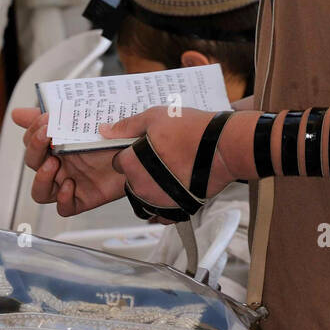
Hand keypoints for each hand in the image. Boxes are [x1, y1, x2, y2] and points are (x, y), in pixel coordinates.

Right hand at [12, 107, 125, 216]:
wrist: (144, 153)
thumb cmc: (117, 137)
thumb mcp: (88, 120)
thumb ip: (55, 115)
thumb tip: (19, 113)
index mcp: (59, 145)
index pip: (31, 141)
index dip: (32, 132)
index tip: (44, 120)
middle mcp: (61, 164)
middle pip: (32, 162)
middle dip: (35, 148)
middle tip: (48, 135)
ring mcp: (70, 182)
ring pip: (40, 191)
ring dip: (41, 178)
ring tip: (53, 164)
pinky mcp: (83, 199)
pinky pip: (63, 208)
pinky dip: (62, 199)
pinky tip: (70, 185)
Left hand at [102, 106, 239, 222]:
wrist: (224, 148)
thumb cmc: (192, 131)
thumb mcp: (156, 117)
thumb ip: (128, 126)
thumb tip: (105, 130)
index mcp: (131, 163)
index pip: (119, 162)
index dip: (130, 153)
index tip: (143, 148)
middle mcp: (141, 186)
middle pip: (131, 179)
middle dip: (141, 169)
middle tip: (160, 156)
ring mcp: (158, 200)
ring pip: (145, 195)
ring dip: (152, 185)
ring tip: (170, 169)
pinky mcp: (175, 210)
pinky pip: (160, 212)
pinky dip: (164, 202)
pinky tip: (175, 186)